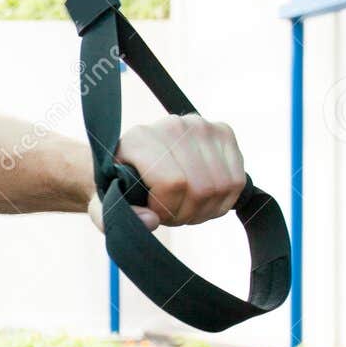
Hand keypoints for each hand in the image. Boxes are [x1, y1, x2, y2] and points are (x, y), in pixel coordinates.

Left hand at [87, 115, 244, 234]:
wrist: (137, 159)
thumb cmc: (121, 185)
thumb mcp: (109, 204)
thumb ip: (121, 216)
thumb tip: (150, 221)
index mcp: (139, 138)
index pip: (173, 182)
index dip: (168, 209)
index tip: (155, 213)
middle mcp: (172, 125)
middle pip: (200, 187)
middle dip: (187, 214)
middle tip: (172, 215)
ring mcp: (201, 126)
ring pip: (221, 186)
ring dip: (205, 210)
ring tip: (185, 208)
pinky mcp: (223, 132)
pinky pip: (236, 180)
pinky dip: (222, 201)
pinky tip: (202, 200)